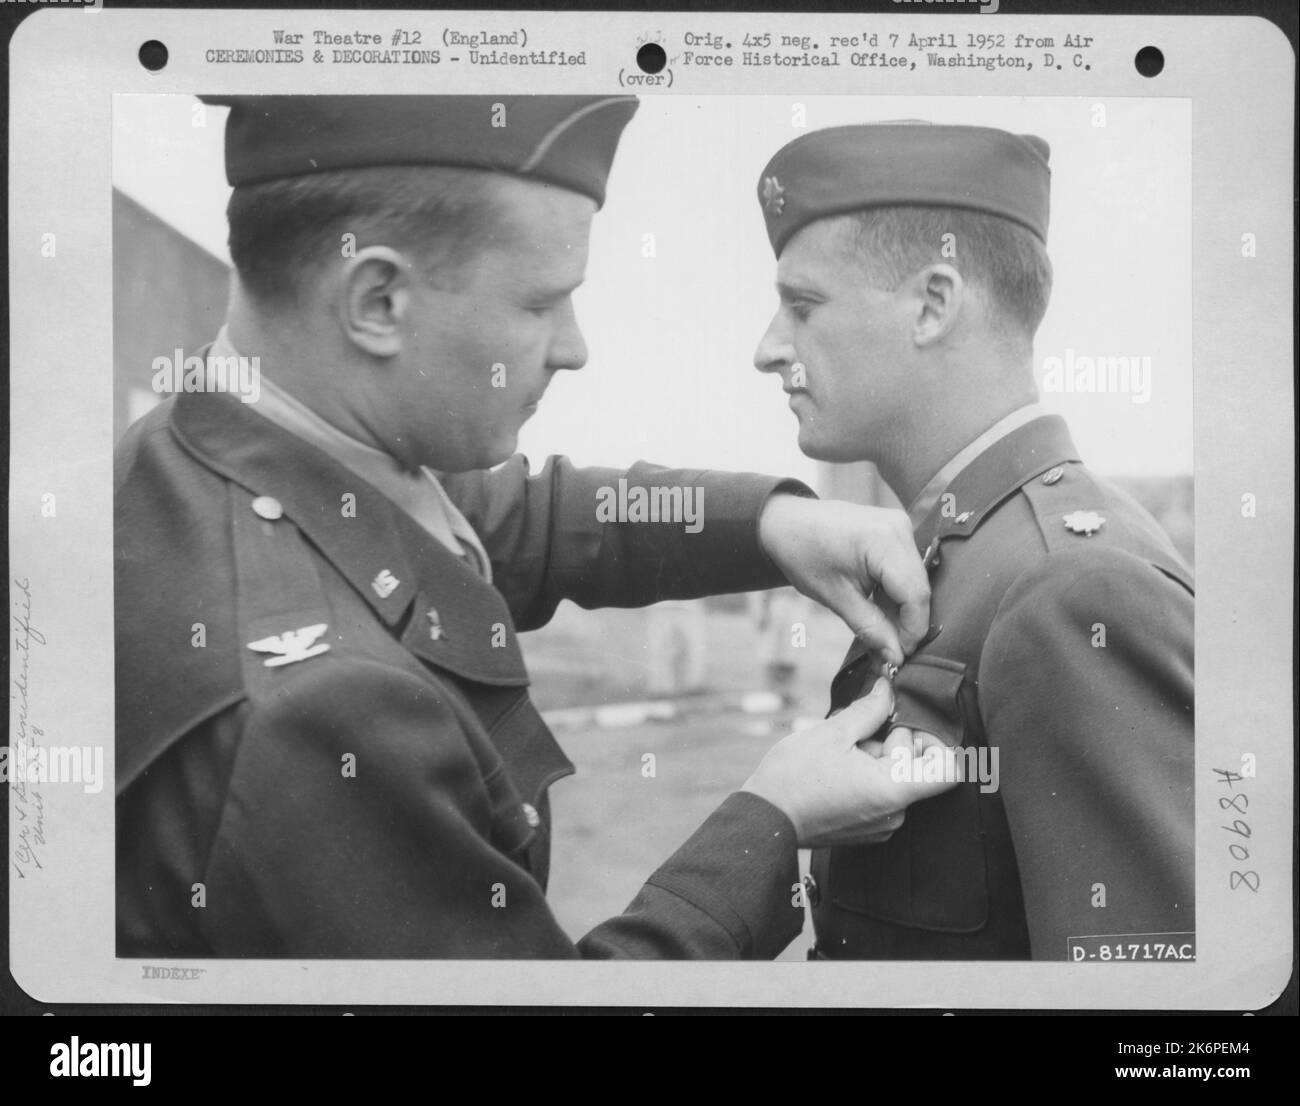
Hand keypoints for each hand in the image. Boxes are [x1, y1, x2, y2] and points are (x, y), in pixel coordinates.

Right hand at [740, 679, 955, 847]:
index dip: (935, 742)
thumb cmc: (794, 778)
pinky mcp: (867, 832)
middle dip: (894, 742)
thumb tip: (889, 690)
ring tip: (843, 753)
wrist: (764, 819)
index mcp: (893, 789)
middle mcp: (895, 813)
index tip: (907, 726)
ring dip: (878, 758)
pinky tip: (839, 769)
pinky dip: (868, 777)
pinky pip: (882, 796)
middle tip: (859, 735)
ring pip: (897, 780)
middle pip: (918, 769)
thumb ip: (870, 709)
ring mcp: (882, 826)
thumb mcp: (833, 732)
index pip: (949, 770)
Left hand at [757, 493, 928, 665]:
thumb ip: (870, 628)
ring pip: (915, 580)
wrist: (787, 524)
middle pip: (919, 587)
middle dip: (907, 622)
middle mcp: (900, 528)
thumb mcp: (836, 597)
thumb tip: (895, 657)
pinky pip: (906, 568)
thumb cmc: (804, 555)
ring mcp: (900, 526)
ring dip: (901, 608)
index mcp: (885, 541)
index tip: (899, 654)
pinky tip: (879, 606)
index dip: (913, 629)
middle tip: (889, 649)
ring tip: (879, 628)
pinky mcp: (896, 530)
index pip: (916, 594)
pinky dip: (896, 591)